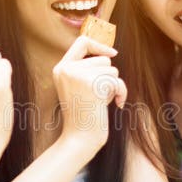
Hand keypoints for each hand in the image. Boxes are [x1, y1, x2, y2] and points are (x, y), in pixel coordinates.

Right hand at [52, 36, 127, 151]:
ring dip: (114, 86)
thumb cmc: (84, 116)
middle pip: (102, 59)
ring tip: (103, 101)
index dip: (99, 45)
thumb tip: (110, 53)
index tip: (112, 54)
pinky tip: (116, 104)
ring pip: (112, 70)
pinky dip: (121, 92)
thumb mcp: (79, 88)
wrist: (80, 138)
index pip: (81, 42)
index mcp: (60, 68)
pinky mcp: (92, 84)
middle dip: (108, 76)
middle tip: (100, 95)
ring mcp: (78, 76)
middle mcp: (66, 69)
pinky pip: (117, 81)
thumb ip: (87, 70)